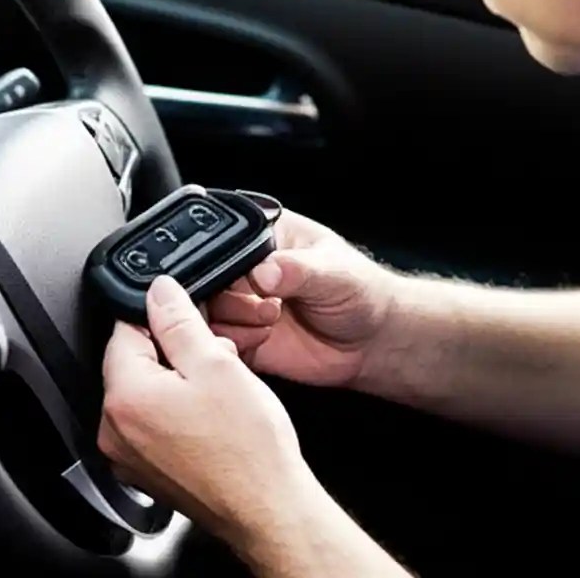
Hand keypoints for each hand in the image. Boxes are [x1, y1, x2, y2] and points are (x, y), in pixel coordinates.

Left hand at [98, 275, 316, 545]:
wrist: (269, 510)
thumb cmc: (249, 451)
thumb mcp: (217, 364)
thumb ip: (179, 321)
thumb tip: (159, 291)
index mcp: (124, 397)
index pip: (124, 330)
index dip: (161, 318)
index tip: (189, 322)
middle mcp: (115, 430)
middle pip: (132, 364)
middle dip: (172, 353)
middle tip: (213, 360)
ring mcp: (127, 457)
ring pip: (144, 394)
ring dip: (176, 383)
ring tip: (218, 394)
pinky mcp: (145, 473)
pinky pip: (151, 426)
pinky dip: (176, 414)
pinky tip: (211, 420)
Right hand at [207, 209, 399, 387]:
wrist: (374, 343)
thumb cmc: (361, 293)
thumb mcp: (334, 273)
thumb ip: (298, 270)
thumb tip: (264, 272)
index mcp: (264, 236)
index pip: (222, 241)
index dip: (224, 262)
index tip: (246, 281)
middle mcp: (245, 269)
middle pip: (206, 277)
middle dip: (229, 298)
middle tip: (267, 307)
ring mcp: (241, 303)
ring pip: (205, 311)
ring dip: (234, 321)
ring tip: (270, 322)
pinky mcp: (242, 336)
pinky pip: (217, 341)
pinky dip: (233, 344)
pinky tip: (262, 340)